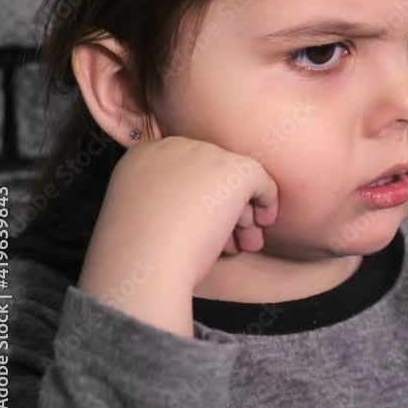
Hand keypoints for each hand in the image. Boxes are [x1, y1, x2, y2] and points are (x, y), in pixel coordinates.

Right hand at [78, 136, 278, 336]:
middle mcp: (172, 146)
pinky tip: (261, 224)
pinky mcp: (233, 168)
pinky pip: (260, 179)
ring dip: (242, 211)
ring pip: (233, 179)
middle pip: (210, 173)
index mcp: (142, 156)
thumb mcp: (144, 217)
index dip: (197, 200)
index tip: (200, 228)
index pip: (184, 170)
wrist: (143, 261)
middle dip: (223, 207)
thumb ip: (167, 201)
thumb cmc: (141, 254)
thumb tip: (202, 206)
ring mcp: (204, 153)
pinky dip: (267, 202)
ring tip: (245, 243)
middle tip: (231, 240)